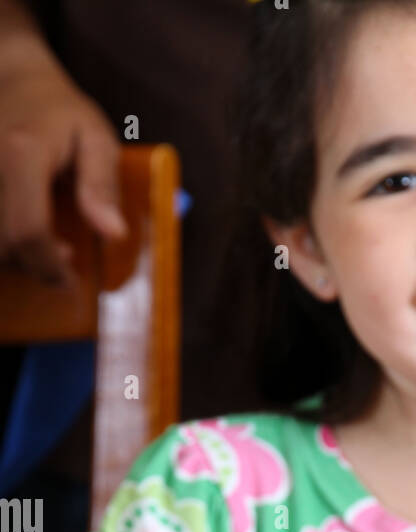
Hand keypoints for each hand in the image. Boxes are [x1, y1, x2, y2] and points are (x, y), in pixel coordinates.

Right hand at [0, 62, 126, 284]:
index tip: (71, 280)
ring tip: (48, 247)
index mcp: (23, 154)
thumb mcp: (96, 137)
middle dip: (36, 266)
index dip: (49, 267)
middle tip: (66, 259)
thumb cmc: (61, 110)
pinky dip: (5, 243)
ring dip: (18, 258)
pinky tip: (25, 235)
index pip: (28, 230)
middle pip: (4, 245)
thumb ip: (102, 185)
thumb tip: (115, 234)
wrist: (12, 78)